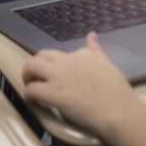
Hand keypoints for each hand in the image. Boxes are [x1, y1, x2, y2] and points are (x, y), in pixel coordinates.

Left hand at [22, 32, 138, 139]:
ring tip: (30, 86)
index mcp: (81, 54)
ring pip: (31, 66)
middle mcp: (67, 61)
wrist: (118, 111)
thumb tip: (92, 35)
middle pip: (41, 55)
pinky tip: (32, 102)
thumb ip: (96, 50)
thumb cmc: (117, 92)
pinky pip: (32, 90)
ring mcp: (58, 77)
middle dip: (35, 65)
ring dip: (27, 75)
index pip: (60, 53)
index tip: (56, 73)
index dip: (55, 64)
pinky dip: (28, 95)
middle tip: (36, 78)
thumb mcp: (107, 63)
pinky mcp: (53, 93)